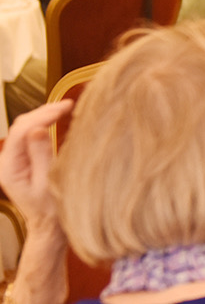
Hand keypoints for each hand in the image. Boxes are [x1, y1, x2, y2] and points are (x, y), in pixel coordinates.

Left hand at [0, 100, 73, 226]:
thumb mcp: (49, 183)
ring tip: (65, 108)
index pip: (22, 130)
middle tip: (69, 105)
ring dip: (44, 115)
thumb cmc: (52, 210)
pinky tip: (57, 119)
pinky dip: (43, 123)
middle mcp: (8, 162)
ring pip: (25, 128)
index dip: (44, 115)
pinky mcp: (23, 160)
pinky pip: (29, 135)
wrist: (49, 226)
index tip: (66, 108)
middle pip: (21, 125)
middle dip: (44, 111)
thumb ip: (41, 155)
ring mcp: (14, 160)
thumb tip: (38, 129)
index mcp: (10, 168)